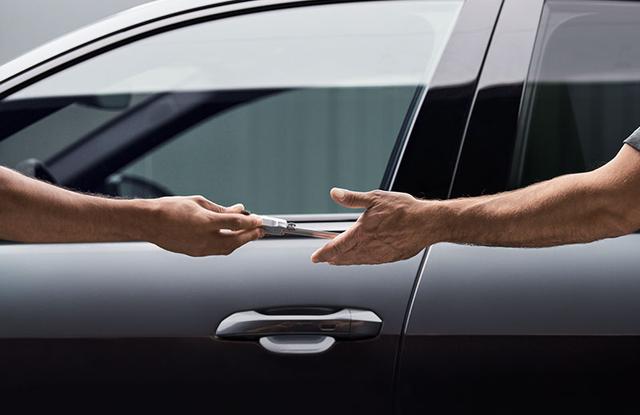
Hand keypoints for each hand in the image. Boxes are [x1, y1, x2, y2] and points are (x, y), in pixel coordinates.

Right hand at [143, 196, 262, 256]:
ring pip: (228, 248)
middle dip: (250, 235)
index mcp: (205, 222)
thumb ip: (221, 209)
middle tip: (260, 229)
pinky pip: (218, 251)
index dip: (250, 222)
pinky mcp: (195, 253)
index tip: (259, 219)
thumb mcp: (199, 202)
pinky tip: (233, 238)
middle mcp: (204, 238)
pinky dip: (229, 245)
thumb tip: (238, 210)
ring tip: (250, 234)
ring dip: (241, 242)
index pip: (235, 223)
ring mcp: (199, 248)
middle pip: (235, 240)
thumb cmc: (171, 208)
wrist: (149, 222)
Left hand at [311, 188, 438, 264]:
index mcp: (363, 232)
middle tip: (325, 259)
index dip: (323, 253)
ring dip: (346, 261)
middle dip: (333, 259)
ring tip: (339, 260)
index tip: (315, 257)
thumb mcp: (376, 198)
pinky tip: (362, 258)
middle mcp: (369, 247)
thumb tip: (336, 193)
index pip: (336, 247)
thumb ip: (352, 198)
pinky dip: (361, 261)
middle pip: (345, 257)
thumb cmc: (405, 210)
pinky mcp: (390, 258)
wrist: (428, 223)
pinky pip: (371, 262)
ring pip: (357, 261)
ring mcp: (380, 255)